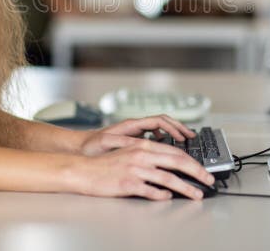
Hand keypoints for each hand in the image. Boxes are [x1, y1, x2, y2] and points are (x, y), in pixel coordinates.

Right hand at [69, 137, 215, 200]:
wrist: (83, 170)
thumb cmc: (105, 164)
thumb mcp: (130, 153)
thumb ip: (150, 157)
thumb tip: (169, 166)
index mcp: (144, 146)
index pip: (175, 152)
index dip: (193, 161)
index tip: (204, 170)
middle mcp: (142, 155)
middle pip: (177, 162)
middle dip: (197, 172)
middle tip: (209, 180)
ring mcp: (135, 170)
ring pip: (168, 178)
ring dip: (186, 187)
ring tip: (197, 194)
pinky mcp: (128, 184)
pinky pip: (150, 190)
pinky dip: (162, 194)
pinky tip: (168, 197)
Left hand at [79, 115, 195, 156]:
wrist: (78, 147)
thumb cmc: (90, 146)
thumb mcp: (110, 143)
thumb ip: (129, 141)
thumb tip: (148, 141)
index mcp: (131, 125)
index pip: (159, 120)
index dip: (174, 127)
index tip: (183, 137)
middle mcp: (134, 126)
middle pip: (163, 121)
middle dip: (179, 128)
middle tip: (191, 137)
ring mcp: (134, 132)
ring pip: (159, 128)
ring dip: (173, 133)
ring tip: (185, 141)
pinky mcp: (132, 139)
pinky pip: (153, 135)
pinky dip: (164, 139)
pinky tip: (167, 148)